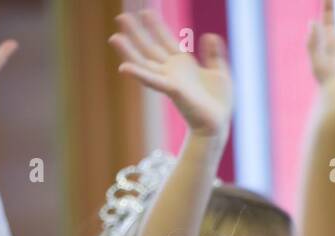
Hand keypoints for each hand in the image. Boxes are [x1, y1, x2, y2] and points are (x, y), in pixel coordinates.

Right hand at [110, 9, 231, 139]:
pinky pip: (153, 81)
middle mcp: (172, 71)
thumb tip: (210, 34)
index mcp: (183, 63)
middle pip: (150, 48)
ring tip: (114, 37)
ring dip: (129, 51)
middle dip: (136, 33)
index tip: (145, 11)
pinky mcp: (173, 90)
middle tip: (120, 18)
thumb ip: (213, 54)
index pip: (166, 40)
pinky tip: (123, 67)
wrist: (217, 125)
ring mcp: (170, 80)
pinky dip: (138, 74)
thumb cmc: (217, 102)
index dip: (156, 25)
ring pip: (145, 62)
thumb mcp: (219, 72)